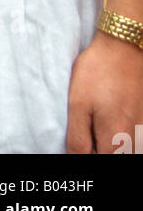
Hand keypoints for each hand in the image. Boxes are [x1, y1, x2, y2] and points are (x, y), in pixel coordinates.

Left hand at [67, 29, 142, 152]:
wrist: (124, 46)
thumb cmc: (98, 72)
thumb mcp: (78, 104)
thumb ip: (78, 139)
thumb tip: (75, 158)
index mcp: (115, 141)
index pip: (100, 164)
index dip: (85, 156)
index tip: (79, 143)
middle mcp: (134, 141)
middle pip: (114, 157)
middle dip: (98, 150)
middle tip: (86, 131)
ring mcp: (142, 130)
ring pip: (125, 150)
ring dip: (109, 145)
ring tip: (96, 123)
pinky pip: (133, 140)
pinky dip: (121, 138)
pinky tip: (108, 118)